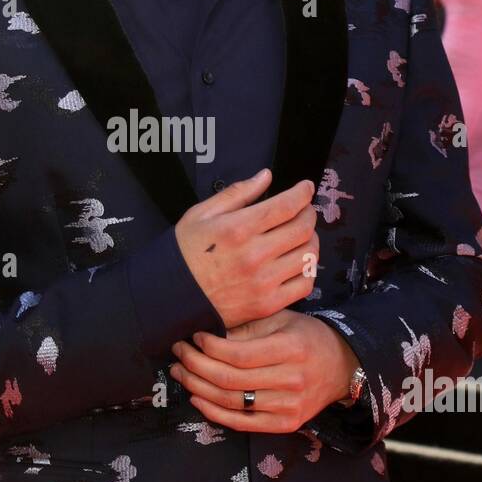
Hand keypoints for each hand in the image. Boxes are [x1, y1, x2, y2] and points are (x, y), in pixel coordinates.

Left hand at [168, 309, 359, 433]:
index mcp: (291, 349)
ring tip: (180, 373)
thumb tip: (206, 337)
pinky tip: (197, 398)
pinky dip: (214, 413)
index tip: (193, 337)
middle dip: (195, 366)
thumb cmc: (306, 337)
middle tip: (178, 353)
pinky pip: (242, 423)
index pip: (238, 354)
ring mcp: (289, 406)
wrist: (342, 366)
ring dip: (198, 388)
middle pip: (230, 380)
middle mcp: (292, 380)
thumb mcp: (281, 320)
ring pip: (232, 402)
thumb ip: (247, 328)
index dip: (209, 348)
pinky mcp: (286, 424)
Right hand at [174, 169, 318, 329]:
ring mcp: (263, 282)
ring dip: (311, 240)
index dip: (303, 193)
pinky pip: (304, 284)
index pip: (287, 205)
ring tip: (302, 236)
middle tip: (304, 211)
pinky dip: (308, 270)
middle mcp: (255, 255)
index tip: (306, 188)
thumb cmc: (185, 253)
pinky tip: (299, 262)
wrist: (169, 296)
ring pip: (308, 255)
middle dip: (309, 214)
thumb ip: (238, 193)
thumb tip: (266, 177)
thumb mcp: (202, 213)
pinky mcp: (267, 304)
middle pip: (303, 228)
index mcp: (239, 228)